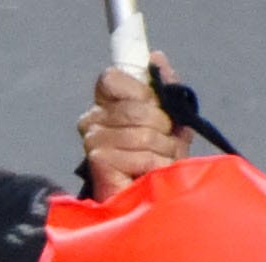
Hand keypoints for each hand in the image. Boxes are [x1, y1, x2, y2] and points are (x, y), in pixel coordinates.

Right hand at [79, 53, 187, 196]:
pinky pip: (139, 153)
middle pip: (136, 105)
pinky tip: (149, 175)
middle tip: (164, 143)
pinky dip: (154, 165)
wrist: (154, 201)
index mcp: (106, 104)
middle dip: (163, 126)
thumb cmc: (160, 161)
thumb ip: (165, 87)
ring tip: (159, 162)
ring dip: (162, 149)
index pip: (112, 77)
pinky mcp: (98, 162)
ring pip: (142, 131)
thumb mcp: (173, 117)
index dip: (141, 91)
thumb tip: (156, 57)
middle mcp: (92, 121)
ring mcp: (93, 142)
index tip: (155, 108)